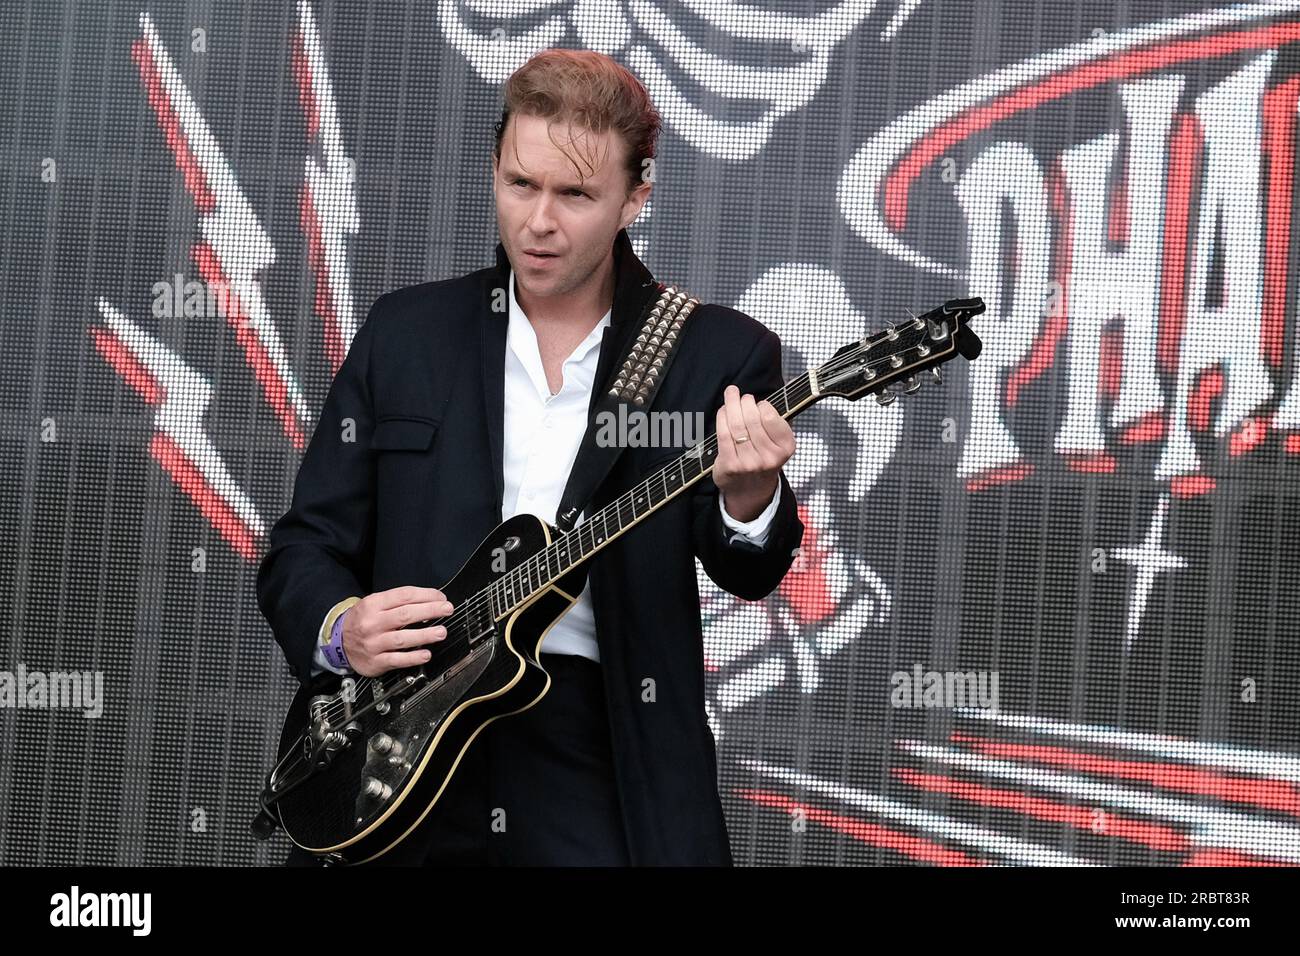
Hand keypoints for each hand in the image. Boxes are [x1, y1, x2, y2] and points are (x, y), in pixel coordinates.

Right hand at [343, 586, 454, 676]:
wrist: (338, 642)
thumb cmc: (362, 621)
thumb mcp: (374, 604)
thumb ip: (398, 602)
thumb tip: (430, 600)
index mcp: (373, 605)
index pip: (403, 596)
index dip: (426, 595)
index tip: (441, 597)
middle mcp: (372, 623)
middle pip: (405, 615)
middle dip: (430, 611)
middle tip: (447, 610)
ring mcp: (373, 643)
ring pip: (402, 638)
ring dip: (425, 635)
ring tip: (441, 632)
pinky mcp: (375, 661)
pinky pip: (397, 659)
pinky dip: (413, 657)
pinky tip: (426, 654)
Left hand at [712, 384, 794, 521]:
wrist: (750, 490)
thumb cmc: (764, 457)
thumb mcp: (780, 441)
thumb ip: (780, 417)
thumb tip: (791, 381)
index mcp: (786, 448)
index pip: (772, 417)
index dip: (763, 406)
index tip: (759, 403)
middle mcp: (769, 457)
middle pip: (752, 418)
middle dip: (744, 401)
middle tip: (742, 396)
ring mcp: (749, 463)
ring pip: (736, 424)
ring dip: (731, 405)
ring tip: (731, 396)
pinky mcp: (730, 466)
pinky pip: (723, 434)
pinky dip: (722, 418)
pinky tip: (723, 411)